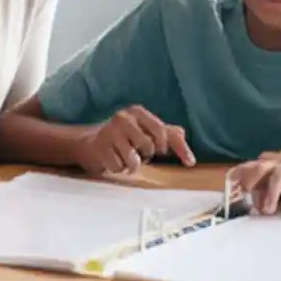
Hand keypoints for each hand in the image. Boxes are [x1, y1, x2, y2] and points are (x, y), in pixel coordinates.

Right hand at [74, 105, 195, 174]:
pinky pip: (118, 167)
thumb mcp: (147, 132)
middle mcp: (123, 118)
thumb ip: (170, 139)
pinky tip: (112, 159)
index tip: (164, 153)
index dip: (165, 145)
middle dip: (146, 155)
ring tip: (125, 158)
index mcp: (138, 112)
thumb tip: (190, 159)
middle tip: (137, 152)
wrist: (90, 143)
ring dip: (132, 165)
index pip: (161, 130)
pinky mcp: (99, 147)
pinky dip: (118, 168)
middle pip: (148, 146)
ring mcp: (109, 132)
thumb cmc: (125, 138)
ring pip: (133, 160)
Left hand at [229, 151, 280, 216]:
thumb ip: (267, 191)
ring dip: (271, 192)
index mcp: (273, 161)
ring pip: (279, 173)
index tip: (229, 186)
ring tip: (268, 210)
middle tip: (245, 196)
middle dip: (251, 181)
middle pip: (262, 166)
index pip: (251, 165)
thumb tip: (252, 207)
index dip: (239, 174)